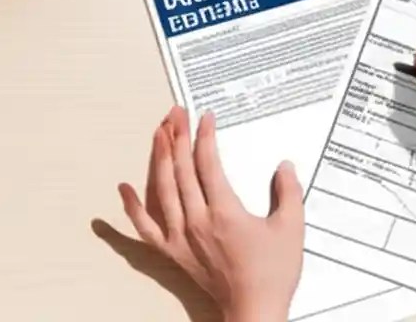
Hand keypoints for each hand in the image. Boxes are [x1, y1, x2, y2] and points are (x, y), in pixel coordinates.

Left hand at [117, 107, 303, 321]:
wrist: (254, 309)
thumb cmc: (273, 273)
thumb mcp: (291, 227)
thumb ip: (288, 192)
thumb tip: (283, 166)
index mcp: (225, 213)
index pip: (208, 164)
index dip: (205, 137)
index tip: (206, 118)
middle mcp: (197, 222)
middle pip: (180, 170)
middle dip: (177, 137)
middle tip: (176, 113)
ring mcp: (181, 237)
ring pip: (162, 190)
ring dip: (157, 158)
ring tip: (157, 133)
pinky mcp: (173, 252)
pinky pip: (145, 227)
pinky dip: (132, 207)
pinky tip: (124, 188)